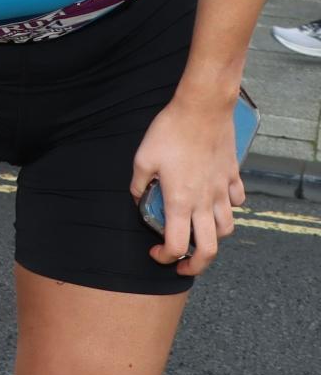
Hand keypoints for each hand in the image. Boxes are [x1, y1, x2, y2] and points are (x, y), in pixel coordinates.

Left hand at [130, 92, 244, 276]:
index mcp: (180, 202)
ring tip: (199, 234)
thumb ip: (138, 185)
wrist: (202, 109)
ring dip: (213, 238)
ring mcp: (222, 190)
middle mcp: (205, 202)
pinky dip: (229, 208)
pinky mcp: (233, 176)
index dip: (165, 257)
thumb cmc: (170, 132)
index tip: (155, 252)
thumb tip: (136, 198)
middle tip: (183, 265)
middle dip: (197, 265)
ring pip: (226, 228)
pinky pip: (236, 201)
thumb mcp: (142, 159)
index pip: (178, 246)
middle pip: (210, 249)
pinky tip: (217, 202)